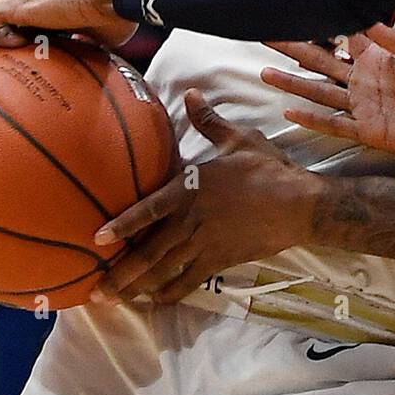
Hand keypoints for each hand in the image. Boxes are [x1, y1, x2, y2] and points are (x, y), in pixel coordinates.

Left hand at [88, 89, 323, 304]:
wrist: (299, 204)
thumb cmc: (268, 169)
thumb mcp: (239, 139)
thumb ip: (209, 121)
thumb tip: (190, 93)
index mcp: (192, 189)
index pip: (148, 209)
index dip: (123, 224)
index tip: (98, 238)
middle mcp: (192, 220)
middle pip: (149, 251)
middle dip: (120, 273)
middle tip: (95, 292)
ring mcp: (205, 244)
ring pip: (164, 270)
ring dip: (137, 287)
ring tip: (113, 300)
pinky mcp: (220, 260)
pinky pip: (190, 281)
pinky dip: (171, 293)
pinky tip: (156, 301)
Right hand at [262, 23, 394, 165]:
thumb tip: (366, 17)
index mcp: (380, 56)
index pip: (344, 34)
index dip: (321, 21)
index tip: (297, 6)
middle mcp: (365, 78)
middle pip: (321, 60)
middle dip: (294, 48)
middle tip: (264, 34)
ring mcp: (363, 105)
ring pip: (320, 91)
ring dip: (293, 82)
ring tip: (264, 71)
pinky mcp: (368, 130)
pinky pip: (334, 124)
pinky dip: (312, 119)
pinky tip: (289, 112)